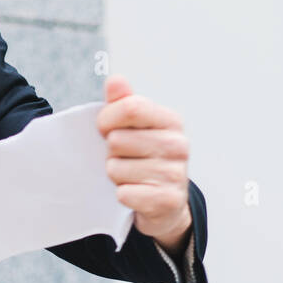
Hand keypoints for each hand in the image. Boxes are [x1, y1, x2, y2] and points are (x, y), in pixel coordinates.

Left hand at [95, 75, 191, 250]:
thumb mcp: (134, 127)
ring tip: (130, 175)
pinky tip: (135, 192)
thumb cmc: (145, 159)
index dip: (107, 119)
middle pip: (117, 140)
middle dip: (111, 151)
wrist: (165, 202)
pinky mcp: (167, 200)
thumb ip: (122, 103)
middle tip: (123, 158)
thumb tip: (115, 80)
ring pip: (116, 168)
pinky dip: (122, 195)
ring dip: (115, 175)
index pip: (130, 107)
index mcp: (170, 121)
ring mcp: (175, 173)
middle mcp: (177, 145)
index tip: (104, 129)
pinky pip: (124, 193)